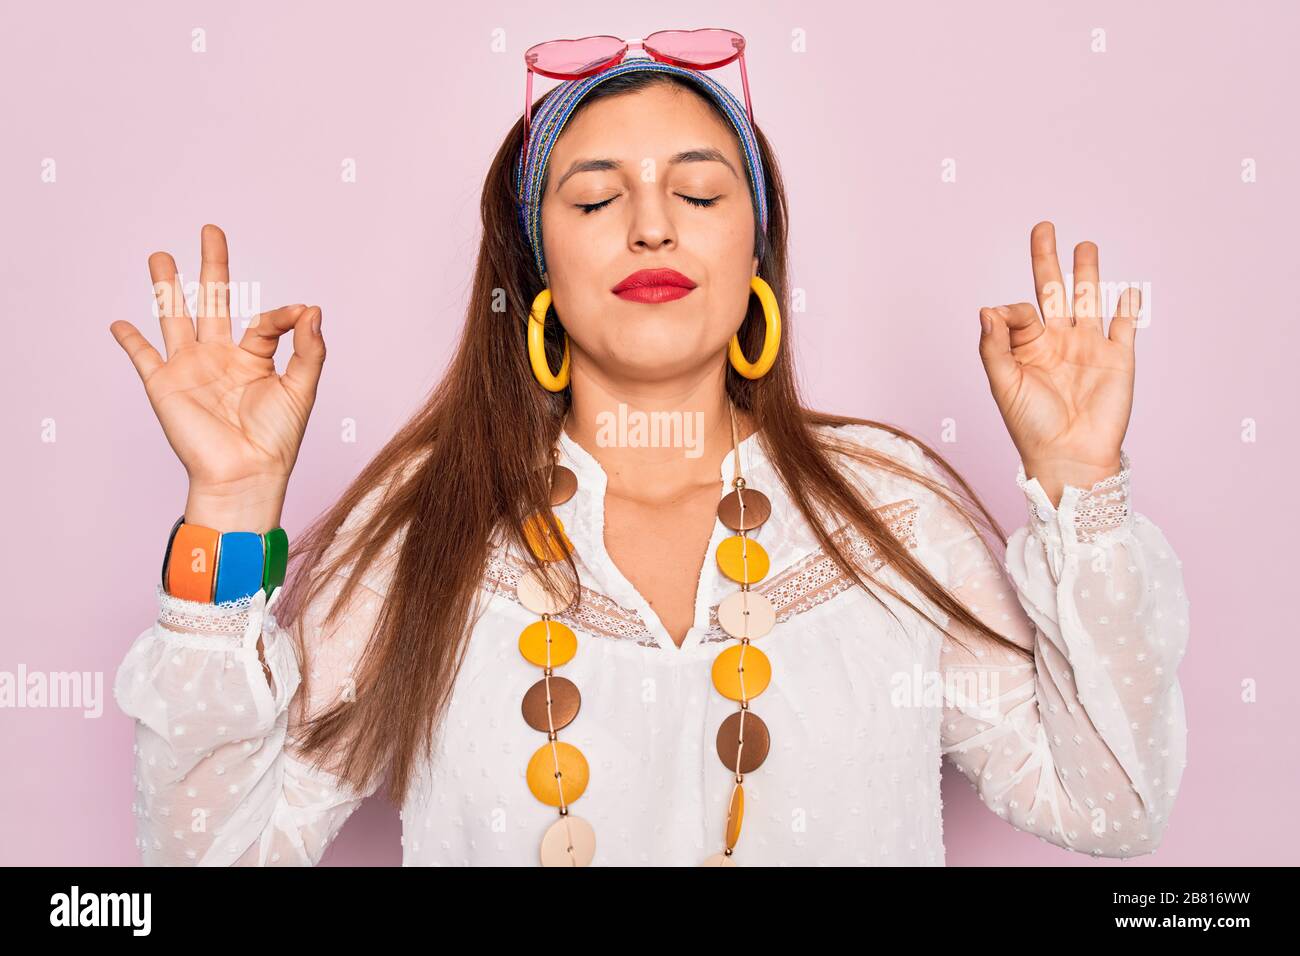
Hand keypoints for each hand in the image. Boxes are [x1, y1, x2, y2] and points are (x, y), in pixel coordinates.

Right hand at [109, 224, 325, 530]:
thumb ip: (309, 348)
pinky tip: (119, 322)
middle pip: (213, 301)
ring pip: (174, 316)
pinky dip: (129, 340)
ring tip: (159, 255)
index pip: (264, 320)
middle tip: (211, 230)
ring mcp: (189, 369)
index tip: (297, 313)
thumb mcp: (302, 388)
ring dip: (166, 286)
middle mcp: (220, 358)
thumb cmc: (277, 439)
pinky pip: (143, 356)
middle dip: (212, 266)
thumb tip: (312, 307)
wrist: (246, 474)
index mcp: (254, 359)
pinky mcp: (164, 385)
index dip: (282, 313)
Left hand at [977, 221, 1138, 505]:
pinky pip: (1124, 327)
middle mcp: (1058, 341)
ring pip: (1090, 300)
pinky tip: (1127, 291)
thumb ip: (994, 345)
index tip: (1013, 317)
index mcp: (1028, 347)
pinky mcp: (1119, 359)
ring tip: (1085, 245)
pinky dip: (1128, 308)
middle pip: (1054, 290)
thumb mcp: (1003, 384)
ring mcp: (1090, 348)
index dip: (1015, 309)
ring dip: (1088, 272)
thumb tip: (987, 307)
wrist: (1070, 457)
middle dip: (1048, 259)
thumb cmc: (1031, 426)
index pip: (1022, 310)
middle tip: (1044, 226)